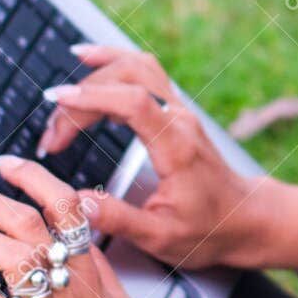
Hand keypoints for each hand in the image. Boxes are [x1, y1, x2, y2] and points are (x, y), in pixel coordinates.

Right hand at [38, 45, 284, 270]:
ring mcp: (179, 111)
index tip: (57, 101)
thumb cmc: (208, 229)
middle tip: (52, 136)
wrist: (245, 218)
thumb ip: (119, 219)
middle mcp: (180, 120)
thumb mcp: (161, 237)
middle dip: (82, 99)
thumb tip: (76, 203)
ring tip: (58, 96)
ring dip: (95, 75)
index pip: (134, 103)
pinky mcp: (174, 111)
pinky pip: (144, 72)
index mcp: (177, 147)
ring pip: (136, 68)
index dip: (93, 97)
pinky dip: (114, 62)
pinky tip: (90, 60)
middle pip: (128, 80)